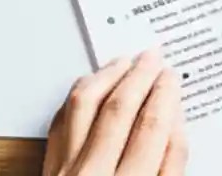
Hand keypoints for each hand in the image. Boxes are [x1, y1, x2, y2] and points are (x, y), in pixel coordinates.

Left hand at [43, 49, 188, 175]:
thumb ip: (171, 163)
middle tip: (151, 57)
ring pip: (83, 106)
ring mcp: (65, 170)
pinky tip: (91, 86)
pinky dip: (78, 97)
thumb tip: (174, 118)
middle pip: (118, 109)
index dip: (164, 94)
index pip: (150, 126)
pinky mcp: (48, 168)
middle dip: (139, 76)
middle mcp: (93, 174)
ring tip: (122, 61)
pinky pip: (59, 121)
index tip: (170, 77)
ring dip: (105, 77)